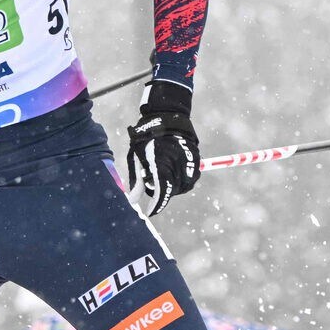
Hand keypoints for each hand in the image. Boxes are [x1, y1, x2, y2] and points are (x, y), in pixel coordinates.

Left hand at [126, 81, 199, 216]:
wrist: (167, 117)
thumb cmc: (146, 137)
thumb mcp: (137, 157)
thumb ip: (137, 180)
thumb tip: (133, 201)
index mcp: (162, 163)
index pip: (162, 191)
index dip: (157, 205)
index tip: (150, 212)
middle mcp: (178, 163)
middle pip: (173, 190)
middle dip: (162, 193)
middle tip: (151, 185)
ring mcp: (189, 161)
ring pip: (184, 186)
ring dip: (174, 188)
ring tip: (163, 178)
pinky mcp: (196, 159)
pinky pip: (192, 178)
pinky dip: (183, 181)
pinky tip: (173, 174)